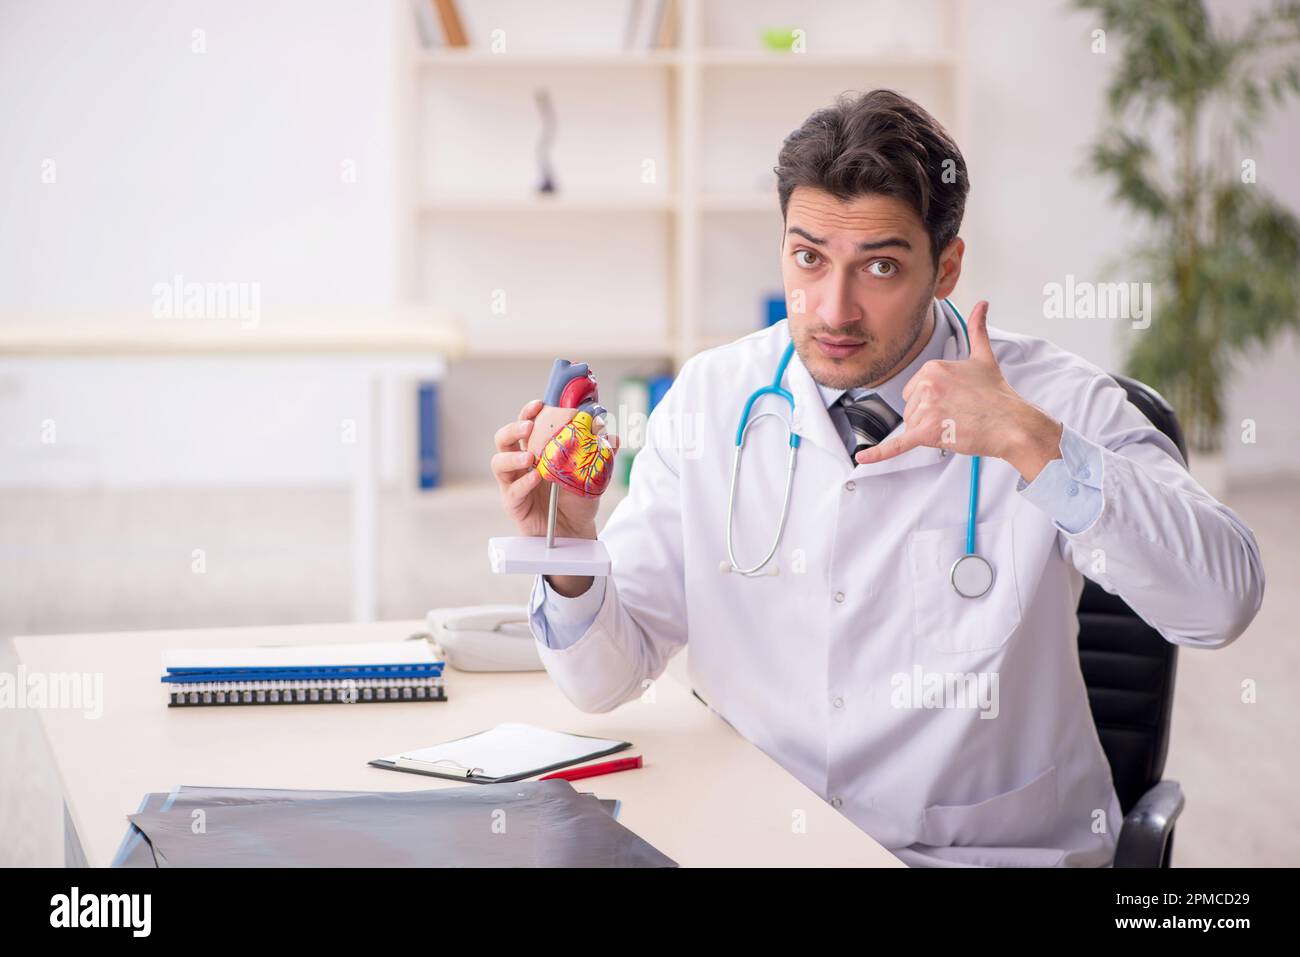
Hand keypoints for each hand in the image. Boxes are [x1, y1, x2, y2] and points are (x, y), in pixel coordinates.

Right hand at [491, 399, 618, 596]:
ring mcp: (514, 483)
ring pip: (499, 463)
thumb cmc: (578, 497)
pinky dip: (524, 483)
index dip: (528, 412)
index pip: (526, 425)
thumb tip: (613, 436)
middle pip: (504, 439)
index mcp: (536, 449)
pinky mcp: (514, 503)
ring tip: (530, 457)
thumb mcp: (593, 473)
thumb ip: (600, 454)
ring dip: (513, 457)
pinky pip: (512, 491)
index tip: (539, 404)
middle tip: (528, 426)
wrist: (576, 530)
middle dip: (513, 429)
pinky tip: (536, 478)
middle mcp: (520, 463)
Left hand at [853, 301, 1063, 481]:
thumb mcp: (983, 357)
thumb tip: (982, 304)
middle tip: (957, 415)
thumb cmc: (998, 395)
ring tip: (956, 425)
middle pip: (910, 410)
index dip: (931, 402)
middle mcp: (926, 384)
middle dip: (929, 417)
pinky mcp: (928, 432)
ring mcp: (926, 408)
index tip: (955, 401)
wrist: (1012, 423)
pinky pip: (898, 444)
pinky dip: (879, 453)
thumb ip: (977, 330)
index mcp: (932, 367)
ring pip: (912, 427)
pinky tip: (863, 459)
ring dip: (930, 432)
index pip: (913, 392)